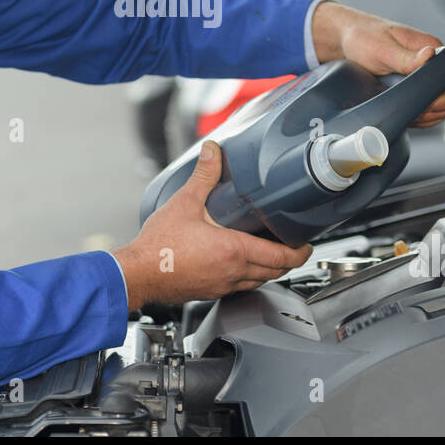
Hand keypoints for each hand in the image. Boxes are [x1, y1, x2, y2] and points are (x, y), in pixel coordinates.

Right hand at [111, 141, 312, 310]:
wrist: (137, 274)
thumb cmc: (158, 246)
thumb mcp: (185, 203)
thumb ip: (204, 175)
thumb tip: (212, 151)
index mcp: (233, 251)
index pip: (280, 257)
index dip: (299, 252)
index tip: (306, 244)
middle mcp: (233, 272)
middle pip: (275, 272)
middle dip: (289, 261)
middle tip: (294, 247)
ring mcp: (222, 286)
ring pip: (259, 281)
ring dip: (270, 270)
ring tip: (271, 254)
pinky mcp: (210, 292)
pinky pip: (240, 286)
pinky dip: (249, 276)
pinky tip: (240, 264)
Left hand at [310, 1, 444, 128]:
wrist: (345, 40)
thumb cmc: (362, 37)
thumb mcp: (381, 48)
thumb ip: (406, 57)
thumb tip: (430, 55)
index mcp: (431, 48)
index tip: (426, 103)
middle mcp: (432, 63)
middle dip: (440, 109)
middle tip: (417, 113)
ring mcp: (424, 76)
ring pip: (444, 105)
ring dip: (432, 115)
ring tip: (412, 116)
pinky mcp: (414, 87)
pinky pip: (428, 108)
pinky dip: (423, 117)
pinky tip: (409, 116)